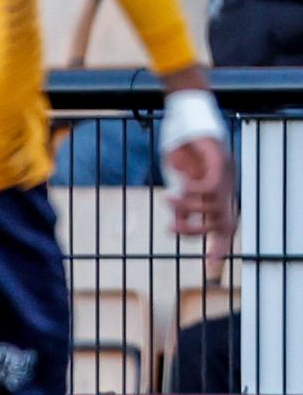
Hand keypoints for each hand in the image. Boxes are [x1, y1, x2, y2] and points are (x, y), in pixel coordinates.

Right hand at [164, 136, 236, 277]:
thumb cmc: (184, 156)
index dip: (218, 248)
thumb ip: (181, 207)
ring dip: (187, 208)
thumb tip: (177, 227)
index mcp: (217, 200)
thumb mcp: (178, 187)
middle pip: (222, 225)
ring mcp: (226, 179)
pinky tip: (178, 186)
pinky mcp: (221, 165)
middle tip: (169, 230)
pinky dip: (192, 191)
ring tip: (167, 198)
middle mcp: (225, 193)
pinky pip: (209, 188)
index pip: (224, 229)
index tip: (210, 268)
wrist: (187, 126)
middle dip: (195, 232)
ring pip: (214, 208)